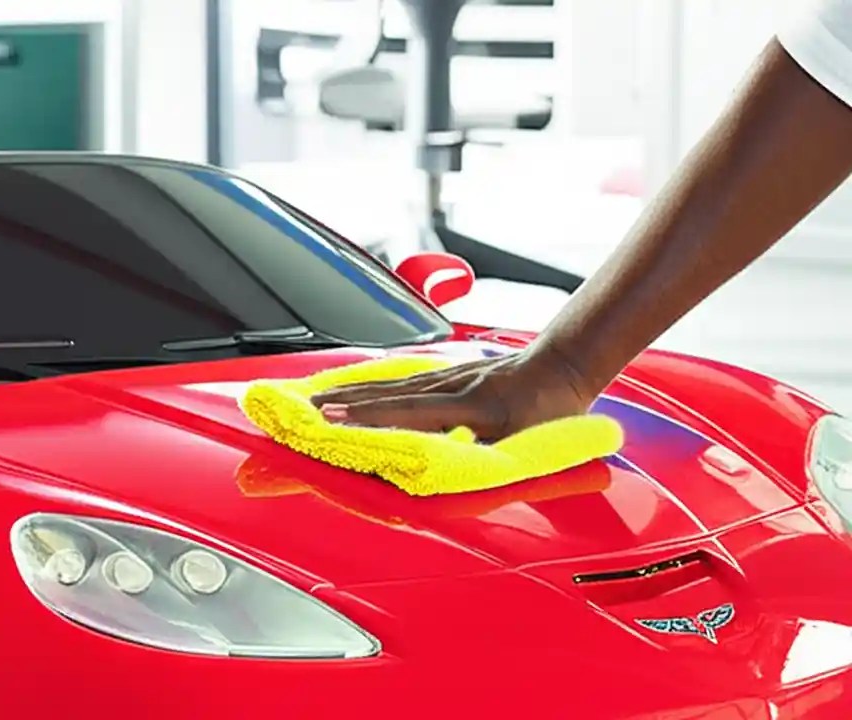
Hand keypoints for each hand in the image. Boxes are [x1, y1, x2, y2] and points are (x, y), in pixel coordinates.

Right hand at [310, 349, 595, 440]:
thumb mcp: (533, 445)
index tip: (334, 418)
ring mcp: (449, 375)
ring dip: (352, 393)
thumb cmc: (553, 410)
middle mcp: (456, 386)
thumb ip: (491, 462)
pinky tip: (350, 389)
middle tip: (307, 410)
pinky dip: (371, 385)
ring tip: (315, 400)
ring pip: (393, 385)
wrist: (566, 363)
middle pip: (392, 394)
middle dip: (347, 403)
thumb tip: (450, 480)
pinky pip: (402, 380)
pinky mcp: (446, 372)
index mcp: (477, 406)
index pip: (413, 411)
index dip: (372, 416)